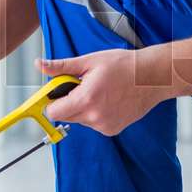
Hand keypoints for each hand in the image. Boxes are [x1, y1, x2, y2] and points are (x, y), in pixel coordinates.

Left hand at [35, 49, 169, 136]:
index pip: (53, 112)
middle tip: (79, 86)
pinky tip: (107, 100)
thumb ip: (61, 67)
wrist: (152, 77)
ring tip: (98, 91)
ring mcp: (104, 125)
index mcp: (86, 99)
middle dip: (67, 103)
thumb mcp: (89, 61)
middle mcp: (94, 117)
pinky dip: (95, 113)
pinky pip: (93, 123)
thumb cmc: (123, 66)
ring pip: (79, 120)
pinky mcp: (112, 129)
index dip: (51, 102)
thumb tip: (40, 65)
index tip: (55, 93)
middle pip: (65, 117)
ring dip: (82, 108)